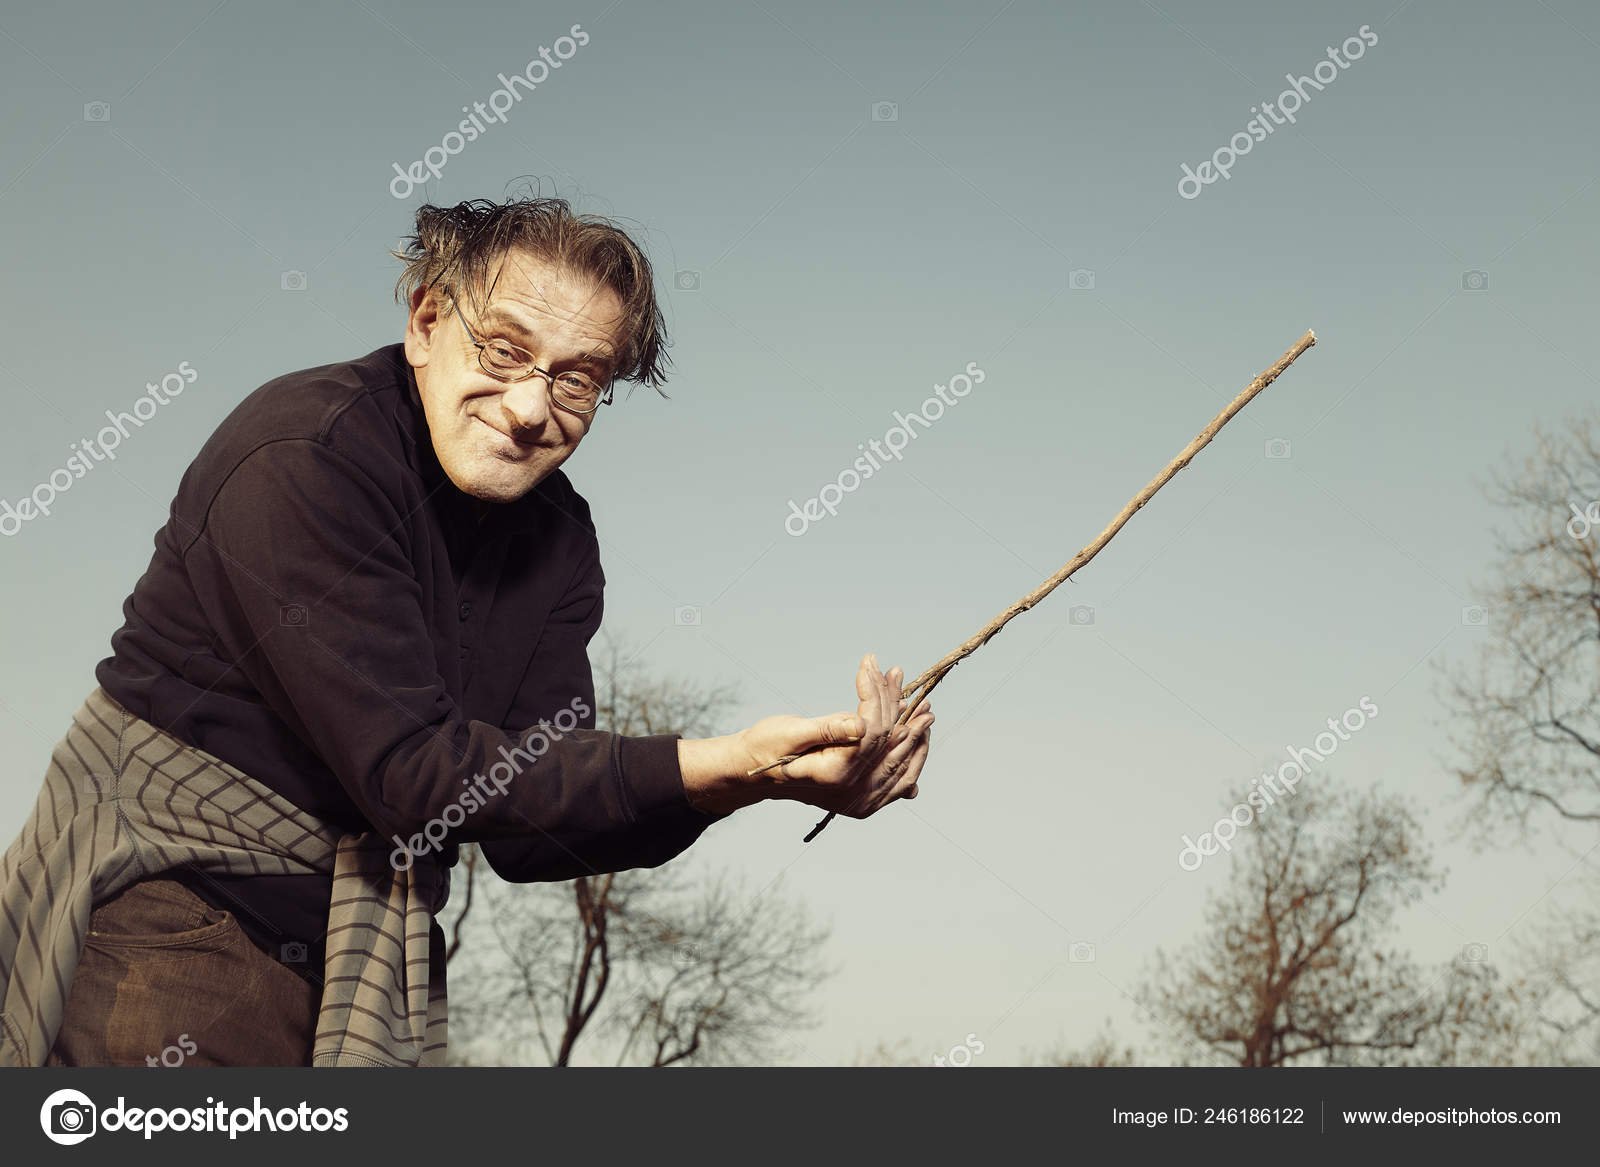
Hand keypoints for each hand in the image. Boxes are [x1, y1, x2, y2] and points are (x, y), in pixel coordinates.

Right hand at [734, 652, 933, 818]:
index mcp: (835, 773)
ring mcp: (858, 800)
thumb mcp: (790, 732)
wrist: (752, 772)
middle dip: (897, 707)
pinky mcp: (860, 799)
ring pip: (898, 763)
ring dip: (912, 733)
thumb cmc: (766, 746)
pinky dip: (908, 760)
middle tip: (901, 676)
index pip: (871, 730)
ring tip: (922, 708)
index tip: (871, 663)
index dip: (874, 694)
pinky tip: (916, 742)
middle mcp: (851, 792)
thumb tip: (860, 722)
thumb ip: (828, 728)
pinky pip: (895, 783)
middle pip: (888, 743)